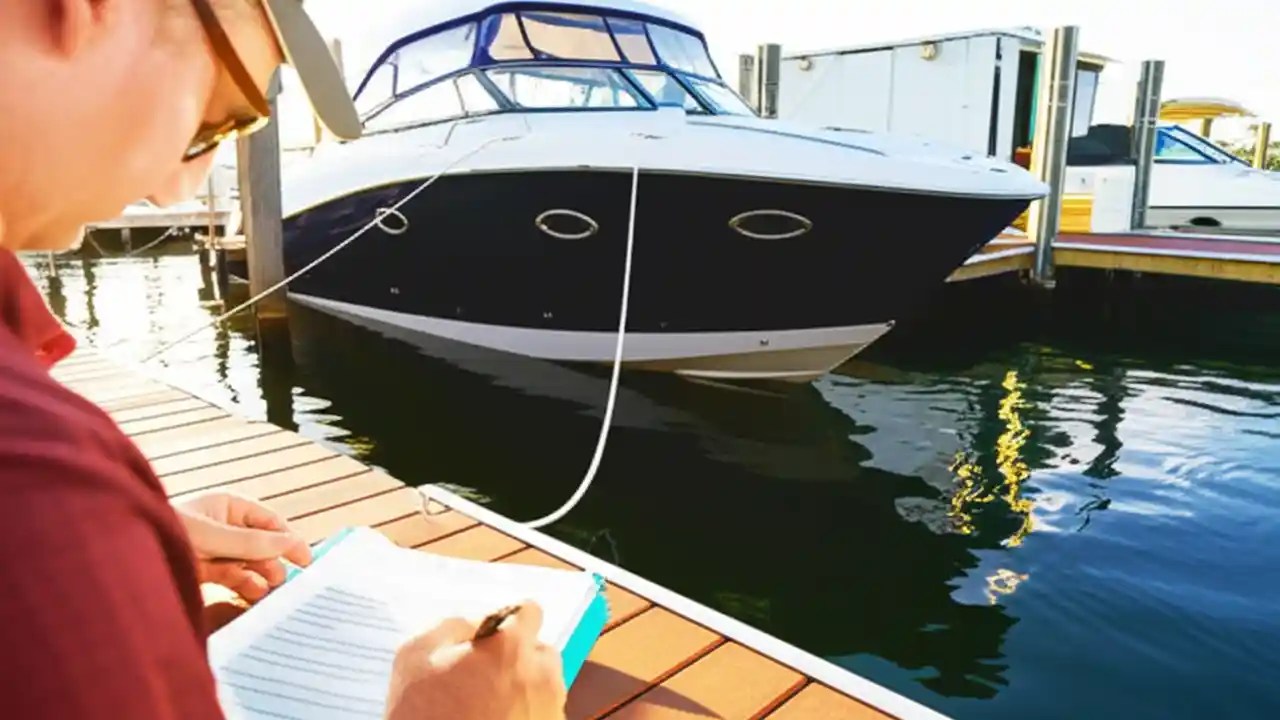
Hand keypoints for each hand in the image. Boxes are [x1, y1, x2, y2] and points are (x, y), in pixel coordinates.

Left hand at [174, 491, 311, 601]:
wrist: (122, 559)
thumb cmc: (166, 532)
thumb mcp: (213, 535)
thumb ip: (253, 541)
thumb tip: (291, 543)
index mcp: (226, 505)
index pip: (267, 520)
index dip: (287, 537)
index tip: (305, 559)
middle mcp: (222, 525)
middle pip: (260, 543)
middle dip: (274, 560)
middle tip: (287, 582)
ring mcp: (213, 549)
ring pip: (248, 562)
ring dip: (261, 575)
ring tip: (271, 591)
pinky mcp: (203, 570)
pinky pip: (232, 577)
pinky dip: (245, 586)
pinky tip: (254, 595)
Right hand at [386, 600, 566, 719]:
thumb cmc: (424, 715)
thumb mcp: (413, 656)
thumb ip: (450, 627)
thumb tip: (474, 623)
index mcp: (510, 648)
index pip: (529, 613)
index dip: (509, 621)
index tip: (494, 636)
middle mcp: (540, 675)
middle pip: (540, 651)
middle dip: (517, 658)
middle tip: (484, 677)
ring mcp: (549, 709)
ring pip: (544, 684)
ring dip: (523, 688)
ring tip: (487, 706)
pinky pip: (543, 713)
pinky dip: (525, 714)